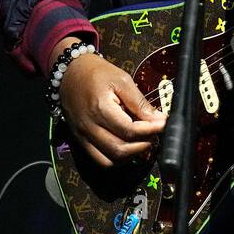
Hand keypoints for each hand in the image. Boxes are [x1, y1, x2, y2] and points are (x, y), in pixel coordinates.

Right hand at [52, 40, 165, 167]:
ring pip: (110, 160)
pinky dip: (116, 159)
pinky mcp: (81, 141)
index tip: (163, 125)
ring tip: (141, 141)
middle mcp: (89, 126)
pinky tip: (127, 146)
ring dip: (130, 155)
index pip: (129, 130)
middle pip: (120, 150)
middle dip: (143, 145)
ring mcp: (83, 136)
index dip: (150, 130)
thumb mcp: (122, 80)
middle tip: (154, 134)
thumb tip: (158, 119)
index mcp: (100, 108)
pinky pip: (99, 160)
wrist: (70, 73)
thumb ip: (139, 102)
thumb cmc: (96, 73)